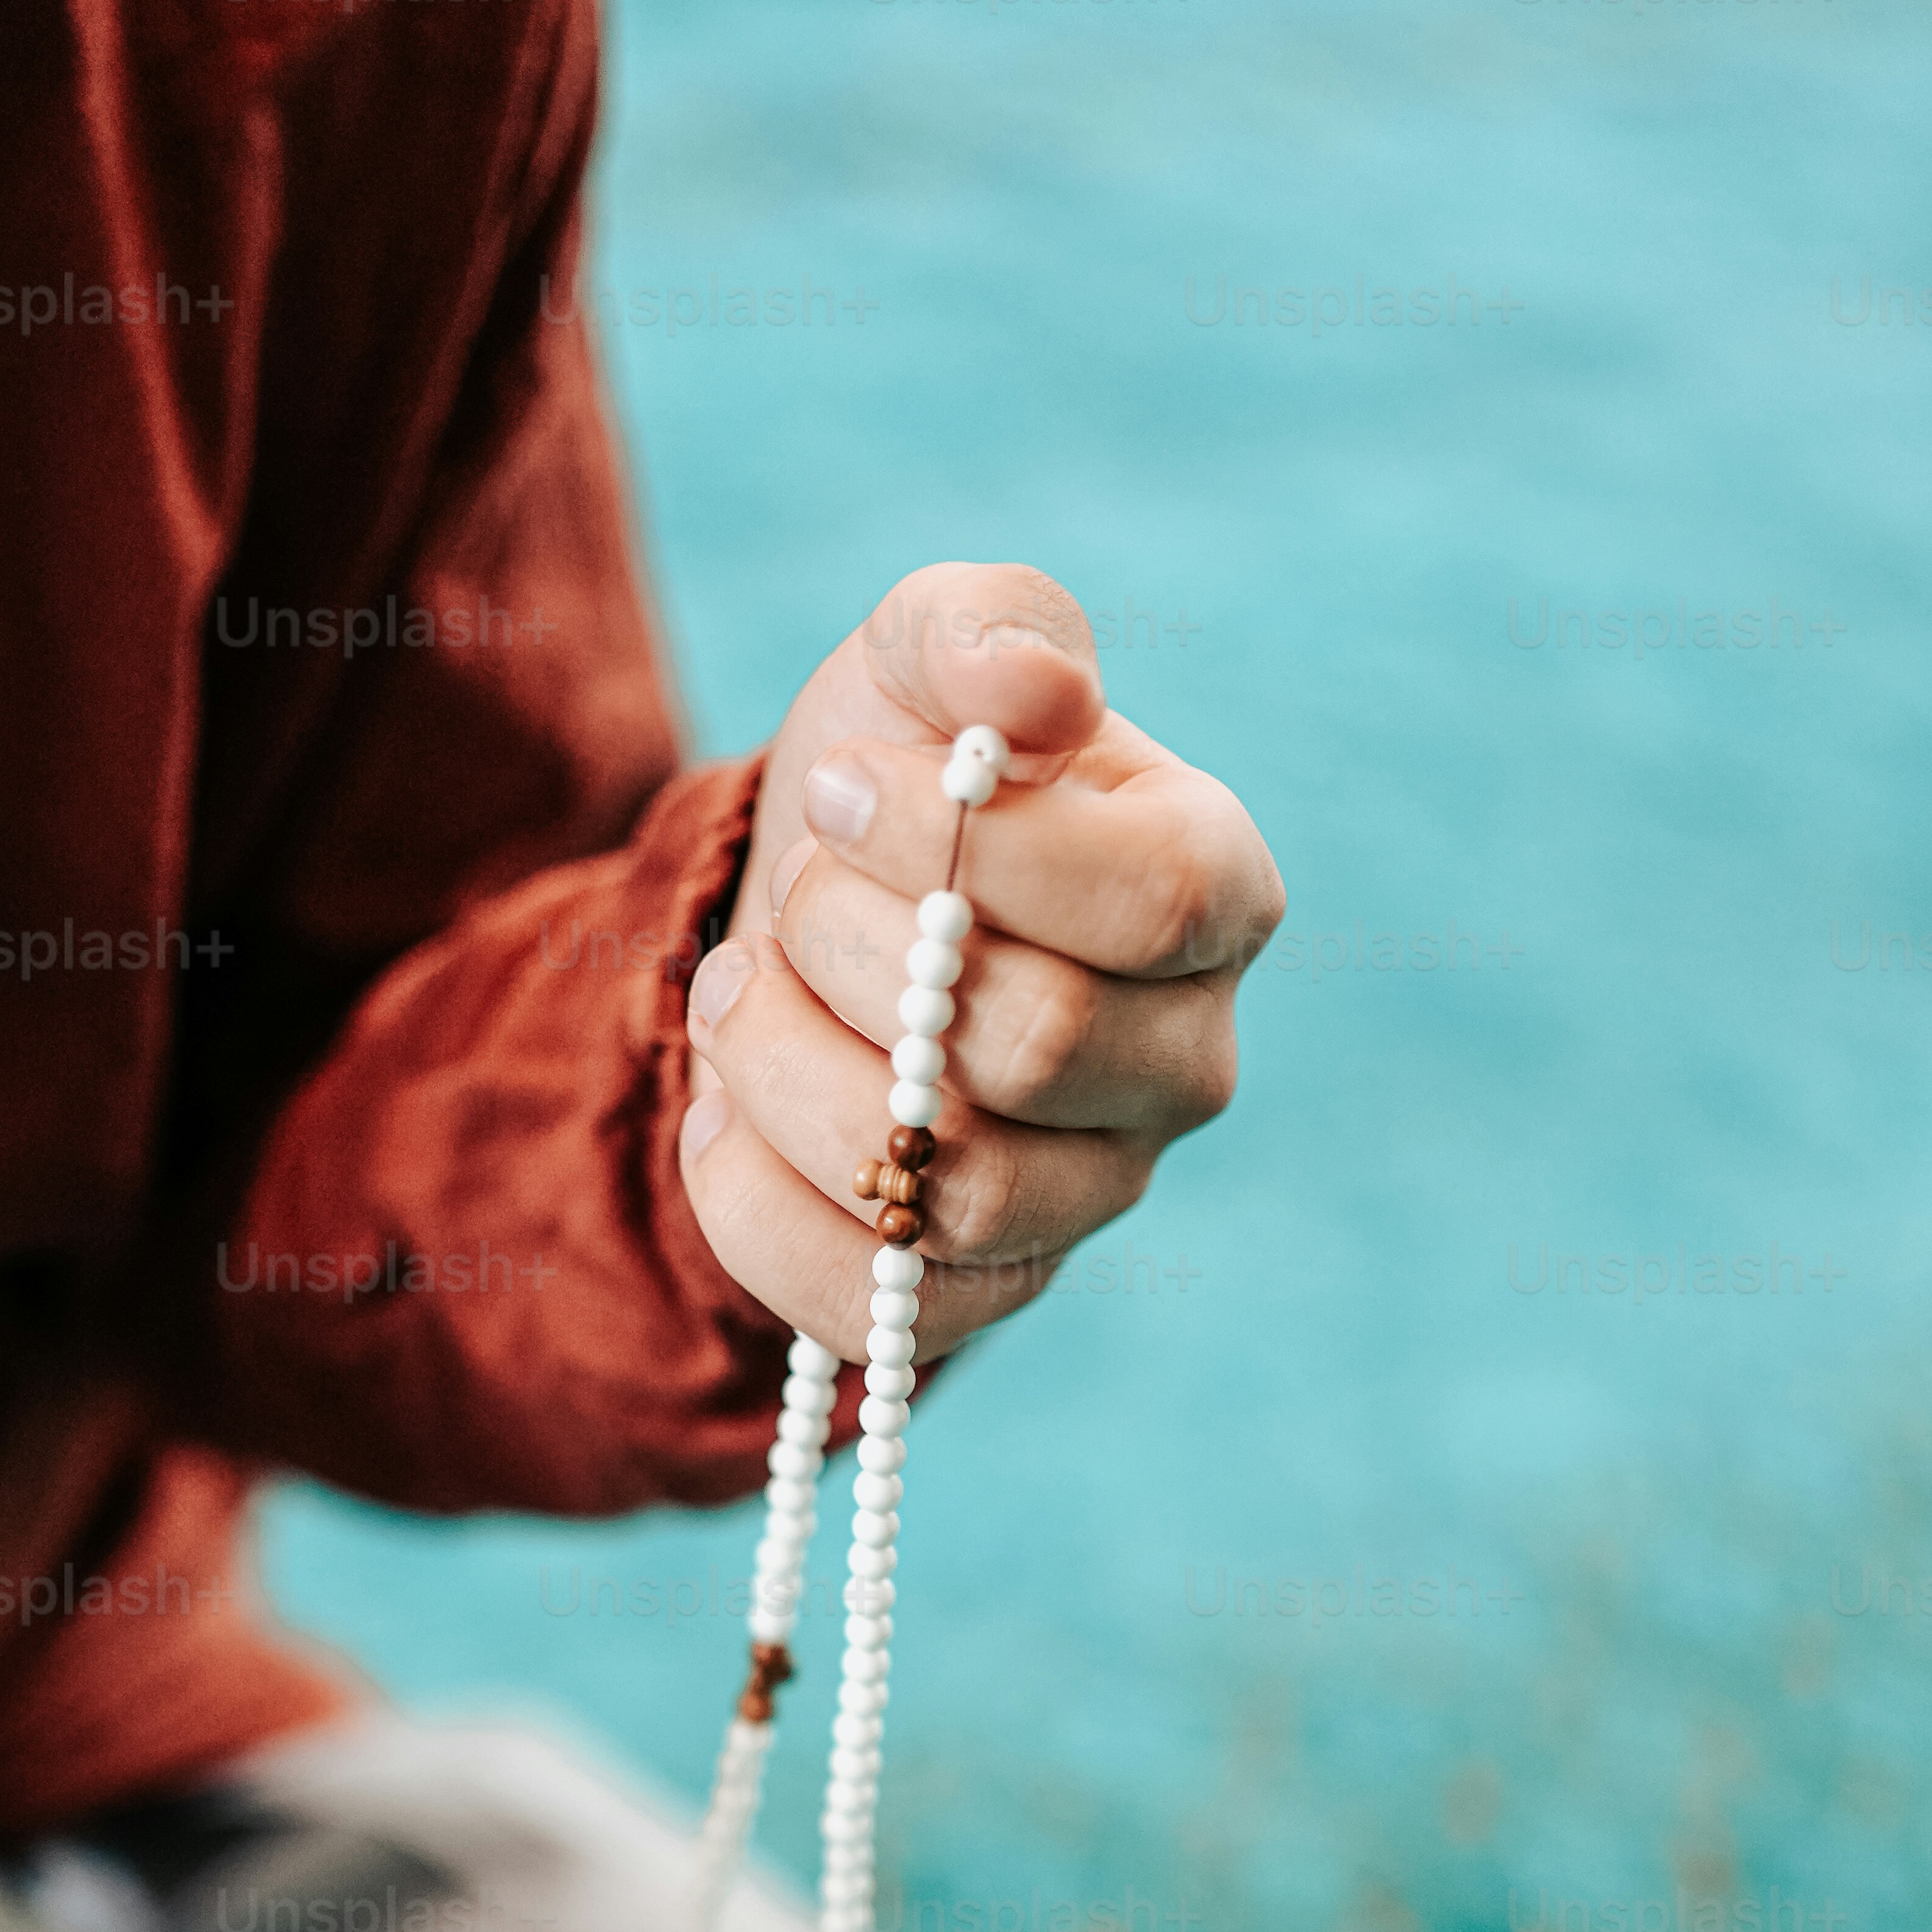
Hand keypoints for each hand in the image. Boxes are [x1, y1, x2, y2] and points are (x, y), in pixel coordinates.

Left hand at [678, 559, 1283, 1364]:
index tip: (840, 793)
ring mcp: (1094, 1194)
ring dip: (790, 1074)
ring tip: (734, 988)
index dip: (974, 850)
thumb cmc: (894, 773)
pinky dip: (754, 1202)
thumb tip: (1033, 692)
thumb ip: (988, 628)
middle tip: (793, 889)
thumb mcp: (923, 654)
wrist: (807, 913)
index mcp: (1213, 892)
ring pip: (950, 1189)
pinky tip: (718, 1110)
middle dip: (859, 955)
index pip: (1159, 899)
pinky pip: (873, 1303)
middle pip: (1039, 1046)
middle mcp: (1183, 1062)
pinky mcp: (987, 1290)